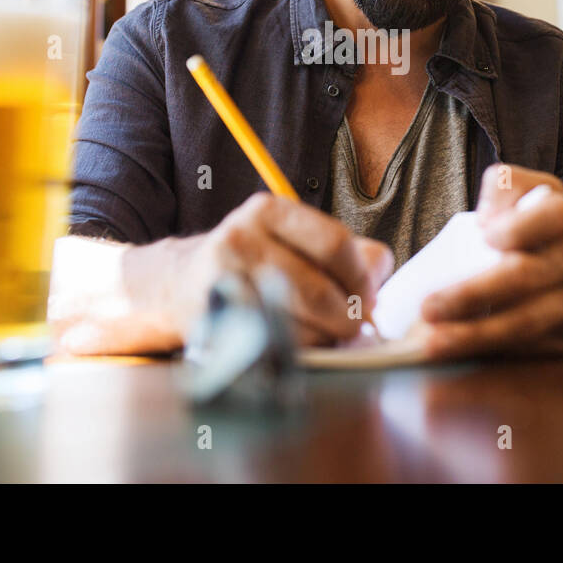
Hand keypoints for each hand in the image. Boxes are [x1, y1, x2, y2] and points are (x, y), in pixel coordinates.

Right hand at [191, 192, 393, 346]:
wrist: (184, 282)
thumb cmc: (259, 263)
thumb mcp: (299, 241)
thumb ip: (352, 253)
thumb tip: (378, 280)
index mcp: (270, 211)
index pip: (335, 243)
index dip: (360, 278)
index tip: (368, 297)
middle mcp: (241, 238)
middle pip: (317, 289)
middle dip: (346, 316)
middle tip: (353, 326)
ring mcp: (223, 280)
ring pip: (297, 322)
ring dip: (322, 338)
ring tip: (324, 334)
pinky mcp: (214, 319)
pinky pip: (270, 343)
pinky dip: (295, 350)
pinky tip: (296, 342)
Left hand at [417, 164, 562, 360]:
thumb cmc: (557, 239)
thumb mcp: (542, 199)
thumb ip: (508, 189)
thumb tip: (483, 218)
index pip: (551, 215)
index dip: (516, 227)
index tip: (484, 233)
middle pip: (523, 277)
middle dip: (472, 293)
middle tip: (428, 306)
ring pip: (523, 322)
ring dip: (473, 335)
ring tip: (431, 343)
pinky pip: (526, 350)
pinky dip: (488, 354)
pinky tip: (454, 359)